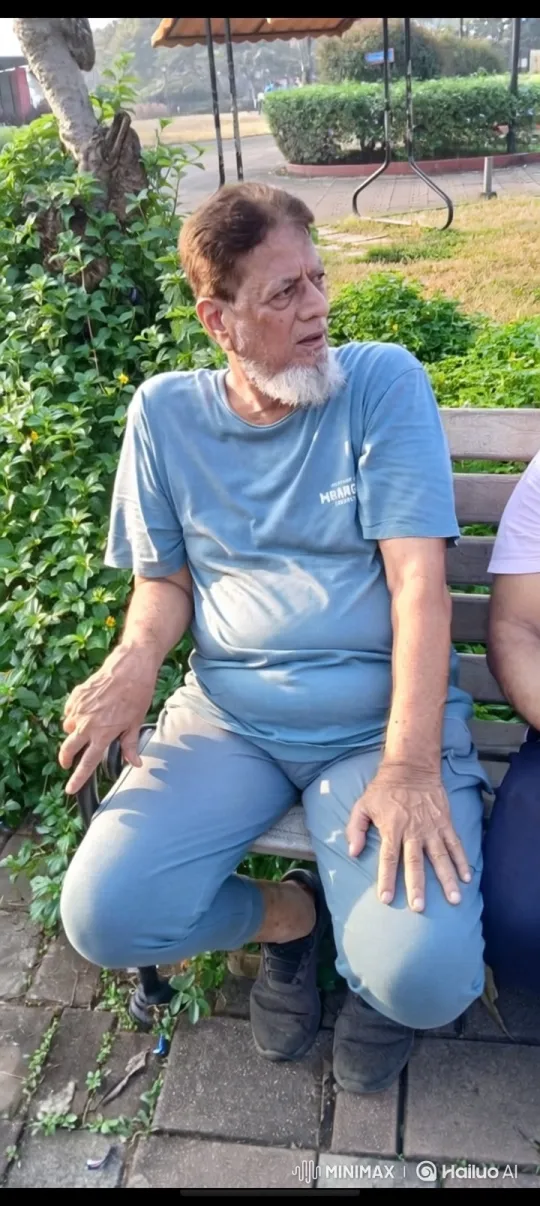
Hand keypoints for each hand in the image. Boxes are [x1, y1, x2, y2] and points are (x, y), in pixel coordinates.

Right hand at [58, 644, 158, 794]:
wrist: (131, 666)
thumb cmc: (138, 694)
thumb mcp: (136, 722)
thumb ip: (129, 745)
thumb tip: (134, 763)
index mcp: (103, 734)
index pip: (87, 763)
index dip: (78, 779)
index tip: (70, 789)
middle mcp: (88, 724)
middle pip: (69, 748)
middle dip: (65, 759)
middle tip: (66, 763)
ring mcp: (79, 709)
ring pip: (68, 727)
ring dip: (74, 731)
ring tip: (87, 727)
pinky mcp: (76, 695)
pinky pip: (70, 710)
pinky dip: (75, 713)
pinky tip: (87, 709)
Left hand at [346, 761, 471, 912]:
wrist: (411, 767)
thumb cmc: (384, 788)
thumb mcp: (362, 804)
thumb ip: (355, 828)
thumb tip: (353, 852)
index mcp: (392, 828)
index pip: (389, 858)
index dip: (387, 879)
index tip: (386, 899)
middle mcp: (413, 831)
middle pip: (415, 862)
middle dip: (417, 886)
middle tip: (419, 907)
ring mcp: (432, 828)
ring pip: (440, 857)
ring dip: (447, 879)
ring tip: (454, 899)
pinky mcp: (445, 823)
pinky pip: (455, 844)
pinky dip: (462, 860)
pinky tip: (467, 877)